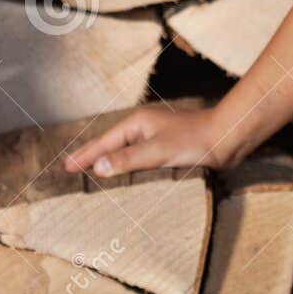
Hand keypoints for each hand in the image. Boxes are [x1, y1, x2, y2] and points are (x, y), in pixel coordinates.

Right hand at [64, 106, 238, 177]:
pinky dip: (125, 163)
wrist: (226, 137)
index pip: (104, 143)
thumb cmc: (193, 141)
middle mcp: (144, 127)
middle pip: (110, 143)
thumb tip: (98, 167)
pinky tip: (126, 170)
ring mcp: (155, 136)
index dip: (85, 156)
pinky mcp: (167, 146)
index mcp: (137, 123)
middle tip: (71, 167)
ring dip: (108, 159)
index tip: (67, 167)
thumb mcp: (157, 151)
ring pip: (124, 149)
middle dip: (91, 155)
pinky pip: (138, 155)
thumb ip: (128, 159)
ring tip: (92, 169)